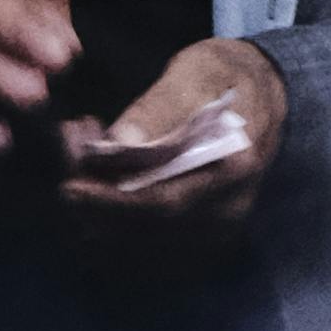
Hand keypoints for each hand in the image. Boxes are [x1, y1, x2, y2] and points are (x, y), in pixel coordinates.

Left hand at [58, 36, 286, 235]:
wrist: (261, 100)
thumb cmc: (224, 78)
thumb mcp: (196, 73)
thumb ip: (160, 107)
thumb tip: (120, 143)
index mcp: (235, 171)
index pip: (165, 204)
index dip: (111, 202)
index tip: (70, 187)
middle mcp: (230, 214)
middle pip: (146, 233)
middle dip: (95, 205)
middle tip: (69, 162)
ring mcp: (217, 236)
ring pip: (139, 251)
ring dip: (98, 219)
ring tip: (82, 170)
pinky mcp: (202, 246)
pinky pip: (145, 258)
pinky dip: (112, 233)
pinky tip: (99, 197)